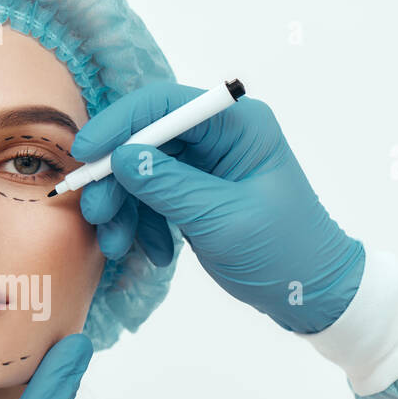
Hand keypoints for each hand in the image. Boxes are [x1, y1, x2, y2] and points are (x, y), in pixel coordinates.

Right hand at [73, 83, 364, 332]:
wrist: (311, 294)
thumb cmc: (285, 252)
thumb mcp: (222, 220)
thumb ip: (169, 186)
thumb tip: (121, 157)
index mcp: (238, 126)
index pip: (164, 104)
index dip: (119, 123)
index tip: (86, 154)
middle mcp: (219, 137)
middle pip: (145, 139)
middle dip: (115, 178)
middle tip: (97, 214)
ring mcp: (205, 167)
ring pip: (141, 173)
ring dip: (124, 209)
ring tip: (119, 246)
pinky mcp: (195, 195)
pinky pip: (151, 199)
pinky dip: (143, 226)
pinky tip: (156, 254)